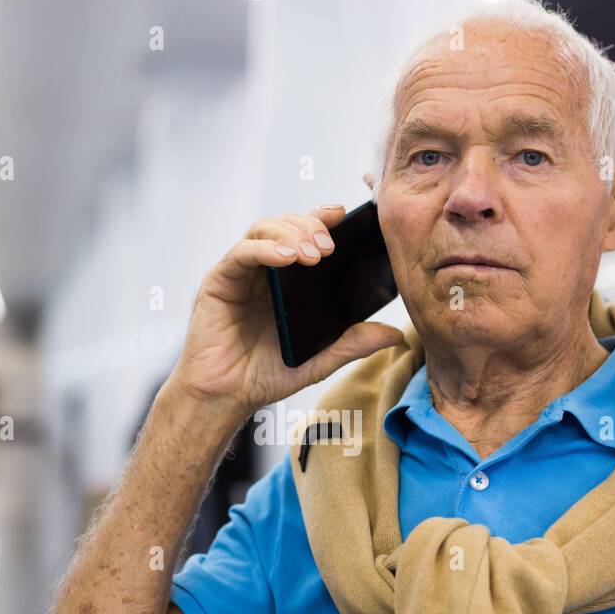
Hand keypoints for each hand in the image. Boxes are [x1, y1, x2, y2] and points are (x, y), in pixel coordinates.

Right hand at [170, 204, 404, 421]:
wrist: (225, 398)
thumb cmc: (264, 376)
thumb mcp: (319, 359)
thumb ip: (353, 344)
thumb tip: (394, 335)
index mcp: (287, 281)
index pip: (306, 235)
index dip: (323, 218)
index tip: (344, 215)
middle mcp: (264, 270)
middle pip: (287, 224)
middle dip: (311, 227)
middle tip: (330, 247)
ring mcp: (241, 273)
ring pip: (264, 230)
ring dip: (291, 234)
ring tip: (313, 253)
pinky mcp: (219, 281)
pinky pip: (241, 253)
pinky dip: (264, 249)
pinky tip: (283, 257)